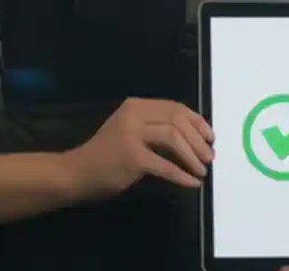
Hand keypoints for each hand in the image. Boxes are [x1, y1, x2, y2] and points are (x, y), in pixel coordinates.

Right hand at [62, 98, 213, 199]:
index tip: (210, 137)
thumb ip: (156, 127)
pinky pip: (166, 166)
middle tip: (209, 157)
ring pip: (174, 138)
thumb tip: (194, 137)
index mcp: (137, 106)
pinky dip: (182, 175)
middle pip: (178, 120)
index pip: (176, 108)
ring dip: (193, 156)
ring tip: (202, 170)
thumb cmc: (107, 154)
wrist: (77, 172)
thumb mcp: (131, 130)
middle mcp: (134, 115)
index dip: (197, 122)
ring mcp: (132, 135)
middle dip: (198, 140)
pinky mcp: (132, 158)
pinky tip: (192, 183)